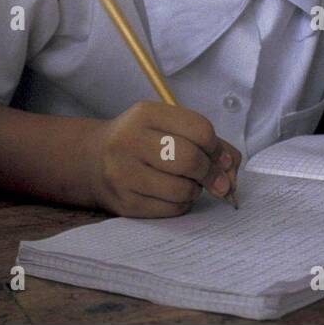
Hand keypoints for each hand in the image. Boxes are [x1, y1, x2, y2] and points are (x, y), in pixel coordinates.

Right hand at [82, 101, 241, 216]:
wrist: (93, 160)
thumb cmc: (142, 141)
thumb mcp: (167, 126)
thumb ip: (206, 141)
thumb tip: (231, 167)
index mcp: (145, 114)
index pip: (200, 129)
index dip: (216, 147)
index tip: (216, 155)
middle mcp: (129, 141)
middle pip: (190, 160)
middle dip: (209, 173)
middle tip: (214, 179)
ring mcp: (123, 174)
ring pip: (182, 190)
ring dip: (195, 190)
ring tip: (187, 184)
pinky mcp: (125, 203)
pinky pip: (171, 210)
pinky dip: (182, 205)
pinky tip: (173, 195)